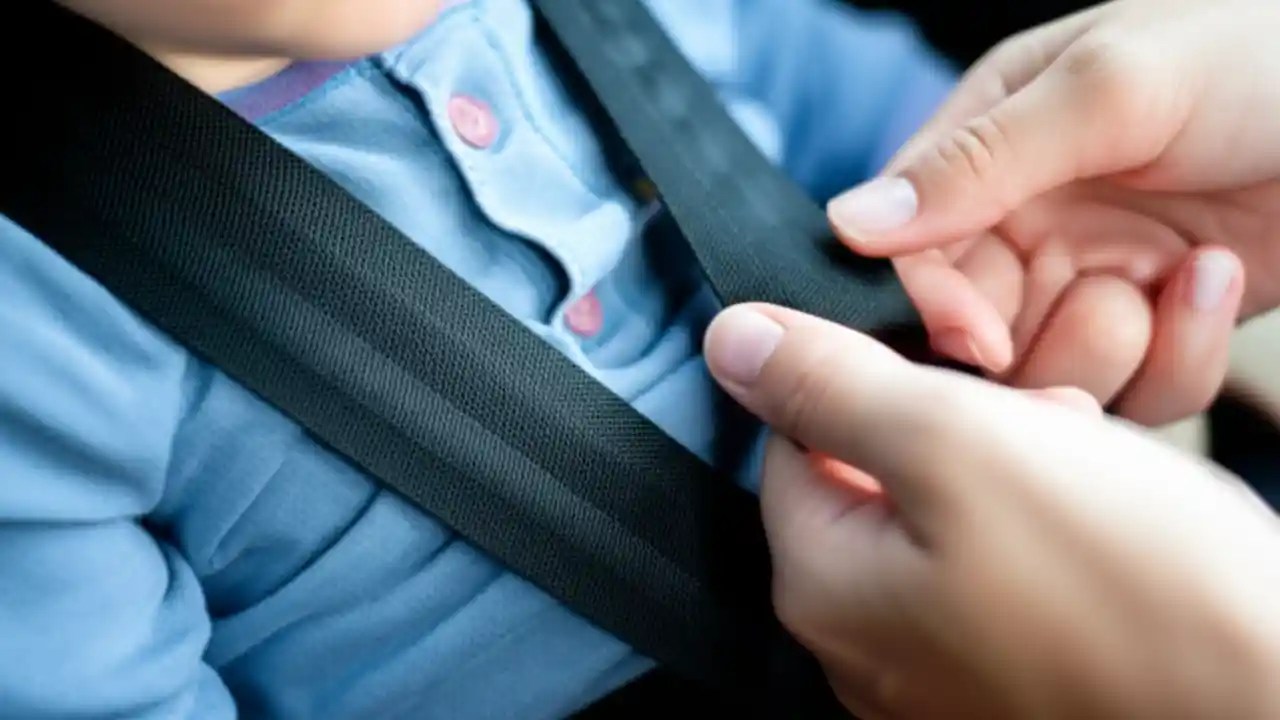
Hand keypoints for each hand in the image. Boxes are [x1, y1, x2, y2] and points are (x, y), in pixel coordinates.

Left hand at [704, 303, 1279, 719]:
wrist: (1277, 702)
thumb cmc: (1134, 585)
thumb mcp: (957, 443)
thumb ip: (829, 386)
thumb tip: (732, 343)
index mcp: (823, 587)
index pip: (794, 437)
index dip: (875, 375)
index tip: (960, 363)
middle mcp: (865, 647)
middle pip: (874, 477)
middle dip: (961, 424)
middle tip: (1049, 418)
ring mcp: (941, 674)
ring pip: (950, 516)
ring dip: (1016, 465)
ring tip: (1096, 470)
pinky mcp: (1015, 680)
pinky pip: (1005, 568)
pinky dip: (1050, 526)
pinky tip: (1112, 521)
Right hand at [826, 0, 1279, 425]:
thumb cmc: (1262, 53)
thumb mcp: (1109, 91)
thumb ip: (978, 162)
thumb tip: (850, 221)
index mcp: (987, 149)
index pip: (911, 252)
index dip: (938, 305)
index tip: (984, 341)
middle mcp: (1025, 222)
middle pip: (972, 334)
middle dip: (1036, 344)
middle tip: (1112, 310)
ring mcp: (1090, 278)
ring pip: (1047, 377)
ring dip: (1117, 350)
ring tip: (1181, 276)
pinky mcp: (1154, 327)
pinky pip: (1130, 390)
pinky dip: (1175, 358)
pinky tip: (1211, 280)